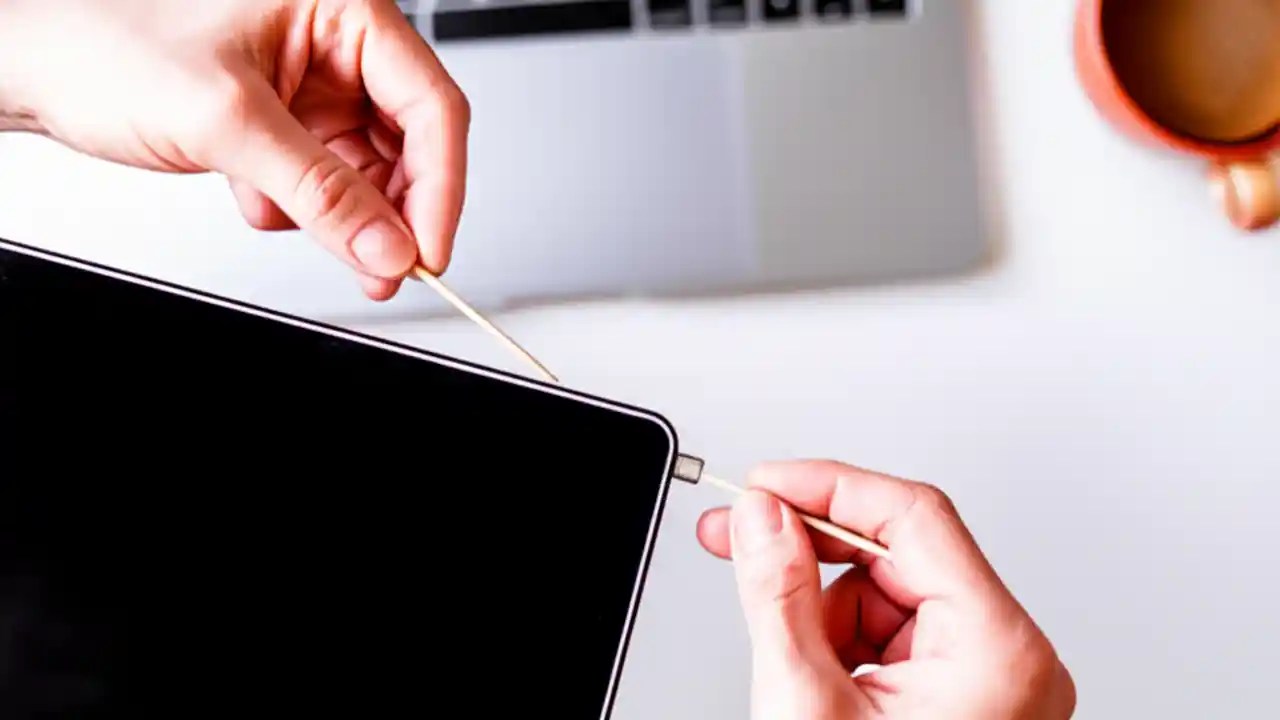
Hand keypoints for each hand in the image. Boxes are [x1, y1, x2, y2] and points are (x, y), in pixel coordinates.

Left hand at [0, 0, 468, 300]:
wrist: (37, 67)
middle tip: (385, 266)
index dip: (440, 185)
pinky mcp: (290, 123)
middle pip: (411, 143)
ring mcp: (314, 86)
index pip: (429, 104)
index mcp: (342, 8)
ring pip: (371, 171)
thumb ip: (320, 192)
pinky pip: (329, 182)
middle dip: (393, 212)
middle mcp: (336, 45)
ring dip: (342, 215)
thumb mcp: (229, 122)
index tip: (429, 250)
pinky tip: (257, 198)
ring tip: (305, 231)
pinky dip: (302, 207)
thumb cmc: (106, 44)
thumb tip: (388, 248)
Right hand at [697, 461, 1075, 718]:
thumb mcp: (808, 705)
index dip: (829, 486)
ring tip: (785, 662)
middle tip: (739, 536)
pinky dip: (838, 644)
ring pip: (887, 596)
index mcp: (998, 650)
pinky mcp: (961, 697)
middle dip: (812, 551)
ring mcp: (987, 680)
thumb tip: (766, 519)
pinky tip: (809, 674)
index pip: (914, 516)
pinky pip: (890, 637)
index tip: (766, 483)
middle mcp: (1007, 658)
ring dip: (821, 610)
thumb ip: (782, 595)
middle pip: (898, 555)